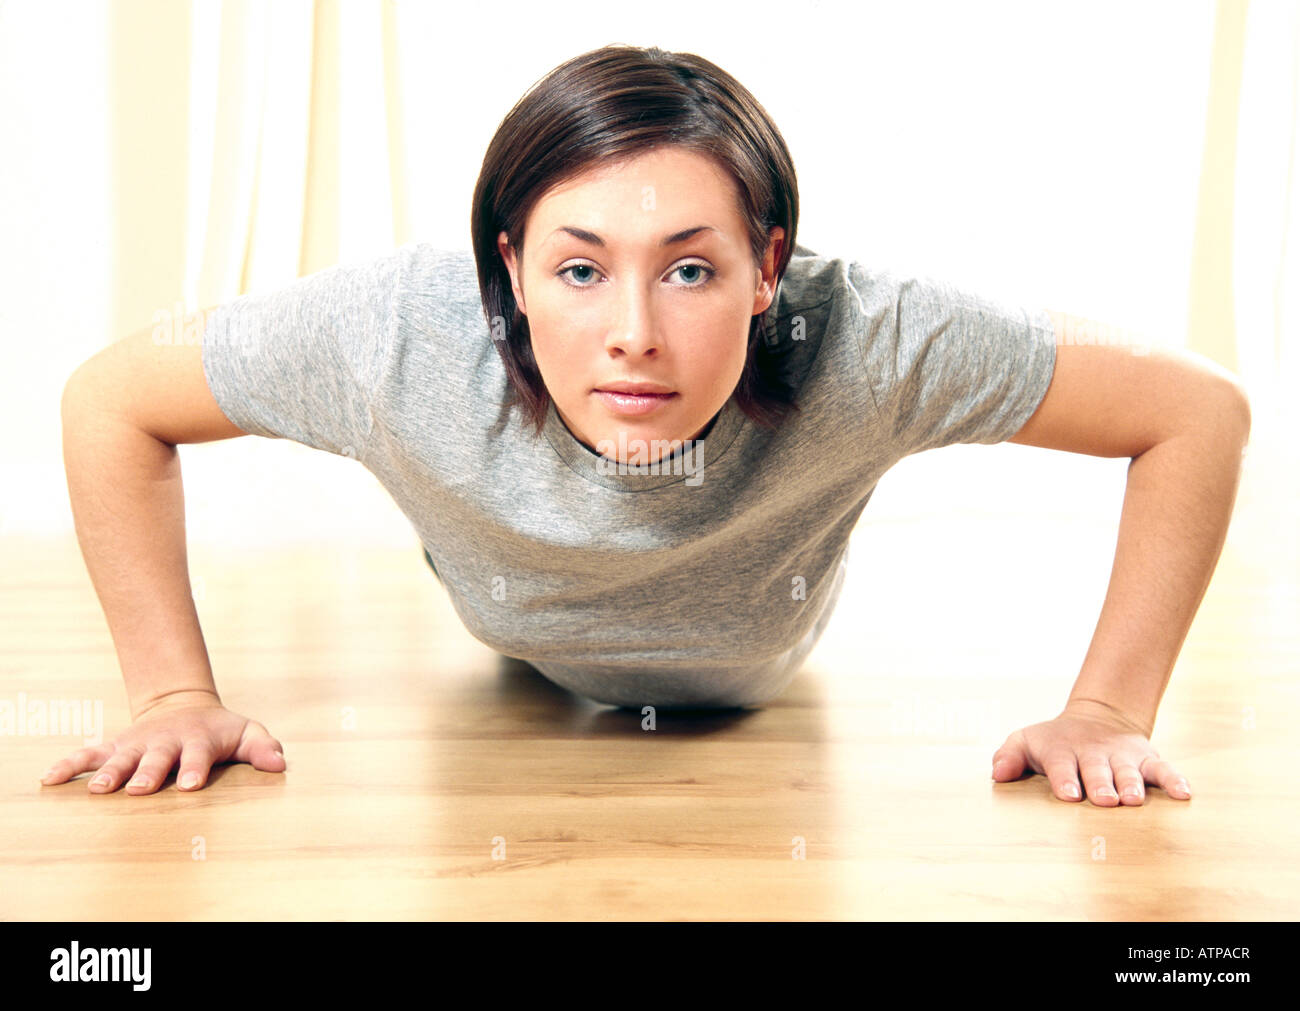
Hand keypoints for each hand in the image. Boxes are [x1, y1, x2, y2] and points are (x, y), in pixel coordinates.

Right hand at [38, 690, 285, 794]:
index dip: (194, 769)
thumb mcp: (246, 732)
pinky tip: (49, 779)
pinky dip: (69, 764)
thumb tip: (280, 764)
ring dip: (110, 773)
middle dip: (147, 773)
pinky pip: (87, 754)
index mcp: (197, 740)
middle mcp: (164, 742)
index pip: (197, 756)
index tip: (190, 785)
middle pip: (155, 758)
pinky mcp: (115, 747)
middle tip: (139, 789)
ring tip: (97, 790)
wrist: (185, 705)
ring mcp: (137, 744)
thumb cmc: (220, 729)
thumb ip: (263, 747)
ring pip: (120, 758)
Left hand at [990, 698, 1190, 804]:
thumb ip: (1009, 756)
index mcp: (1062, 750)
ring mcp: (1122, 757)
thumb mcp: (1026, 741)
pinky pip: (1163, 769)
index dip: (1064, 779)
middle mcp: (1094, 753)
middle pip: (1097, 769)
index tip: (1068, 795)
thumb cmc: (1054, 742)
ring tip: (1133, 800)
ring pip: (1129, 771)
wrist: (1097, 718)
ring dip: (1132, 784)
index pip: (1062, 764)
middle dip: (1100, 784)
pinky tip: (1184, 794)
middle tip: (1104, 800)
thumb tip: (997, 774)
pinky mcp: (1146, 759)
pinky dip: (1174, 780)